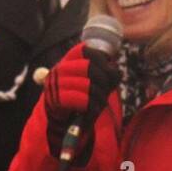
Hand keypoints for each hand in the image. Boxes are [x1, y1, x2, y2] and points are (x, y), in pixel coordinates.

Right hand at [43, 43, 118, 164]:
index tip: (108, 71)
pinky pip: (83, 100)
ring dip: (99, 97)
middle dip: (103, 81)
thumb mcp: (93, 81)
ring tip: (98, 104)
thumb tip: (115, 70)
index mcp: (67, 61)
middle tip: (105, 91)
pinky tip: (91, 110)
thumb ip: (105, 72)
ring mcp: (56, 84)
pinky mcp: (57, 100)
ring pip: (88, 86)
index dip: (101, 59)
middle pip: (89, 68)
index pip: (85, 50)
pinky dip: (92, 107)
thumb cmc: (81, 97)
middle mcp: (59, 69)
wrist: (62, 120)